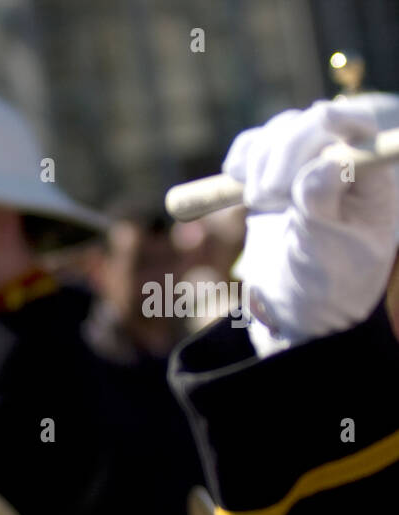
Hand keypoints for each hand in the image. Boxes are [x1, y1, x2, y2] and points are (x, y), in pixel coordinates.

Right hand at [224, 100, 398, 353]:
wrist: (295, 301)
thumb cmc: (325, 280)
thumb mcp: (329, 250)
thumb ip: (323, 205)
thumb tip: (321, 165)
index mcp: (371, 178)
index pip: (360, 129)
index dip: (340, 119)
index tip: (319, 122)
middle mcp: (340, 163)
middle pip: (310, 125)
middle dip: (283, 154)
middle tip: (268, 199)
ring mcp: (303, 166)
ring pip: (277, 132)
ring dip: (259, 164)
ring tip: (259, 203)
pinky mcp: (271, 174)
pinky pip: (251, 146)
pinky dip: (240, 160)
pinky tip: (237, 182)